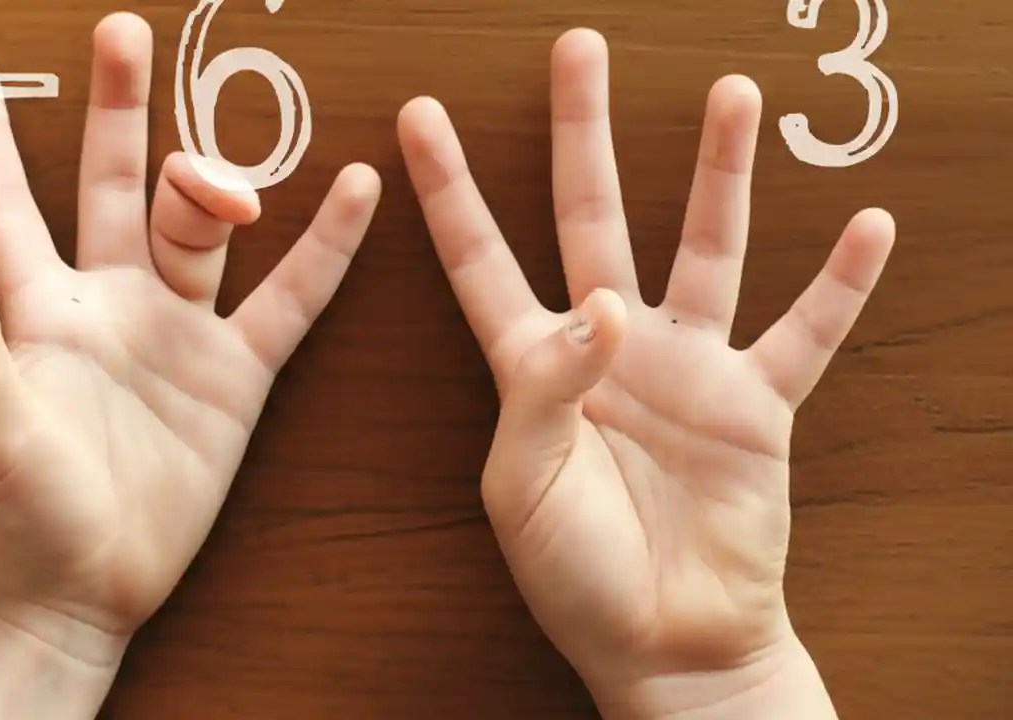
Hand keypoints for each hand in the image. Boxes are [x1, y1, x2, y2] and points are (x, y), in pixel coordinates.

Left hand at [0, 13, 379, 650]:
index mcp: (40, 305)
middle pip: (117, 186)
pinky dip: (325, 251)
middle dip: (118, 111)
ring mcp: (177, 332)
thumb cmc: (14, 512)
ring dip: (218, 184)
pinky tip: (355, 193)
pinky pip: (289, 302)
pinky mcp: (234, 376)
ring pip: (203, 233)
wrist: (78, 588)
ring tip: (231, 171)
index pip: (8, 203)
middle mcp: (110, 301)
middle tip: (121, 32)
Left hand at [398, 29, 891, 717]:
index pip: (480, 258)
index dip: (448, 189)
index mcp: (534, 365)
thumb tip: (603, 300)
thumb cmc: (574, 574)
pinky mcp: (757, 405)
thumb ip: (550, 386)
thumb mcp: (525, 483)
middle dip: (580, 134)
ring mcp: (688, 368)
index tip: (419, 115)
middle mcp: (611, 346)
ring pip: (705, 248)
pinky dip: (839, 285)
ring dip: (720, 174)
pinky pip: (806, 333)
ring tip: (732, 96)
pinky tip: (867, 225)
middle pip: (590, 217)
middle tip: (578, 49)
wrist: (664, 644)